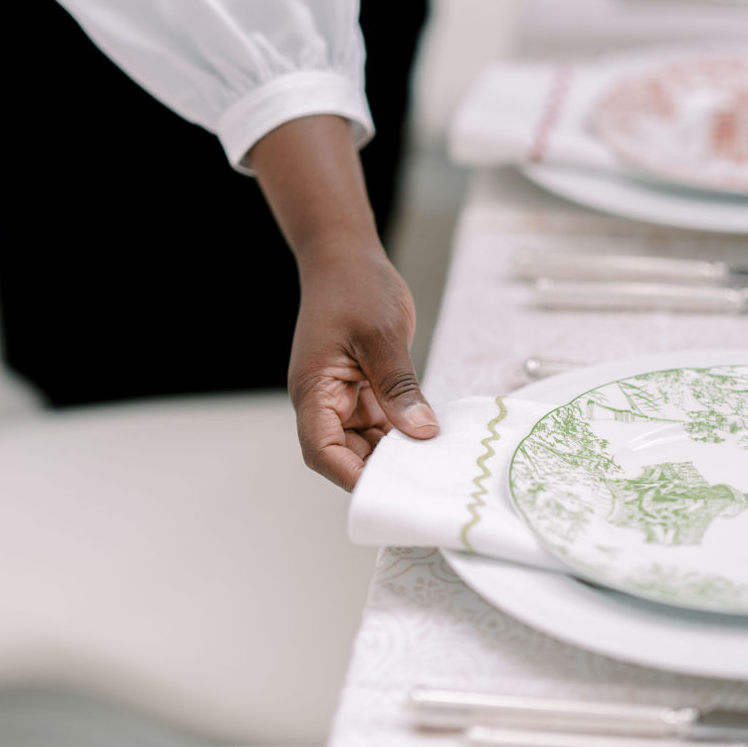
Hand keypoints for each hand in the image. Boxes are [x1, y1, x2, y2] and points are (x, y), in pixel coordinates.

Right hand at [290, 241, 437, 489]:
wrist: (347, 257)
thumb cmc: (354, 287)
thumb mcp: (381, 336)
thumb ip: (399, 387)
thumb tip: (421, 430)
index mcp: (314, 390)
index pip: (322, 450)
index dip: (351, 475)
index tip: (389, 489)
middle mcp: (324, 401)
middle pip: (345, 454)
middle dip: (381, 469)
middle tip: (425, 476)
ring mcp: (344, 397)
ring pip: (366, 443)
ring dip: (395, 452)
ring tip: (433, 459)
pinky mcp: (363, 390)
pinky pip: (381, 423)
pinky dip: (402, 431)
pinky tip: (430, 435)